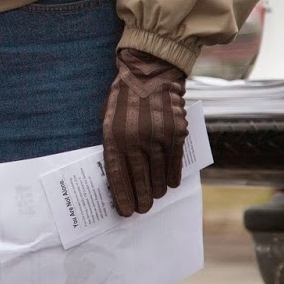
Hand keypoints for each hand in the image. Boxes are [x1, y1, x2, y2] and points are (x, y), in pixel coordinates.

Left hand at [102, 48, 187, 217]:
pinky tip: (171, 183)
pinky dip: (173, 174)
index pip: (116, 174)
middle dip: (141, 197)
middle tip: (143, 210)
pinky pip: (175, 160)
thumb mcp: (108, 118)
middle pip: (139, 177)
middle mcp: (135, 139)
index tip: (125, 211)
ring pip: (158, 172)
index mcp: (114, 136)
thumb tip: (119, 173)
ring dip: (157, 188)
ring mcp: (157, 136)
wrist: (150, 71)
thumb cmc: (125, 97)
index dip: (121, 195)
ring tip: (157, 197)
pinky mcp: (175, 132)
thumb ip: (113, 143)